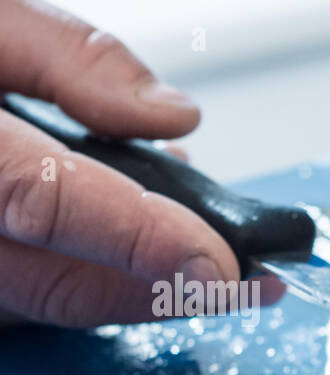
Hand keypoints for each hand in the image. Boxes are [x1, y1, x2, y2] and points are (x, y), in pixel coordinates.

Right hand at [0, 0, 262, 326]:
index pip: (37, 198)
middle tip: (251, 277)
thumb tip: (173, 116)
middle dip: (169, 290)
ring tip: (203, 256)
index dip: (139, 239)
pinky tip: (128, 255)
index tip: (222, 263)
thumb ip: (64, 58)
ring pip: (44, 305)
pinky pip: (18, 305)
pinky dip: (83, 282)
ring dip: (135, 291)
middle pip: (57, 283)